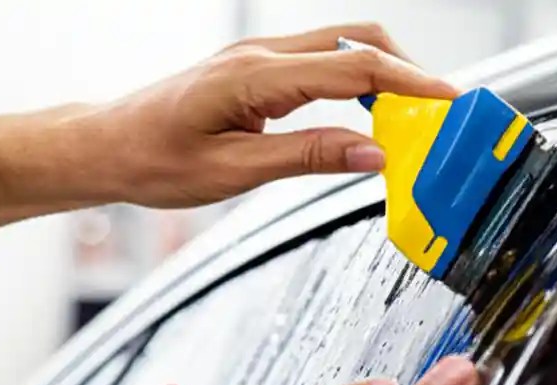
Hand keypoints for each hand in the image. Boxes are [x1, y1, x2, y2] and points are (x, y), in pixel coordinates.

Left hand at [72, 23, 457, 207]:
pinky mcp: (257, 71)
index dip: (409, 83)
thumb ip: (307, 158)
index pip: (353, 67)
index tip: (448, 101)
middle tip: (441, 111)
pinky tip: (369, 110)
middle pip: (357, 41)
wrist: (107, 146)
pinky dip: (356, 79)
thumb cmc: (154, 160)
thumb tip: (372, 155)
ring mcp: (258, 58)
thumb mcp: (234, 172)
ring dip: (384, 73)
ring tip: (414, 115)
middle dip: (408, 70)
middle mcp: (260, 55)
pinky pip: (321, 62)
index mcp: (255, 76)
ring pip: (342, 46)